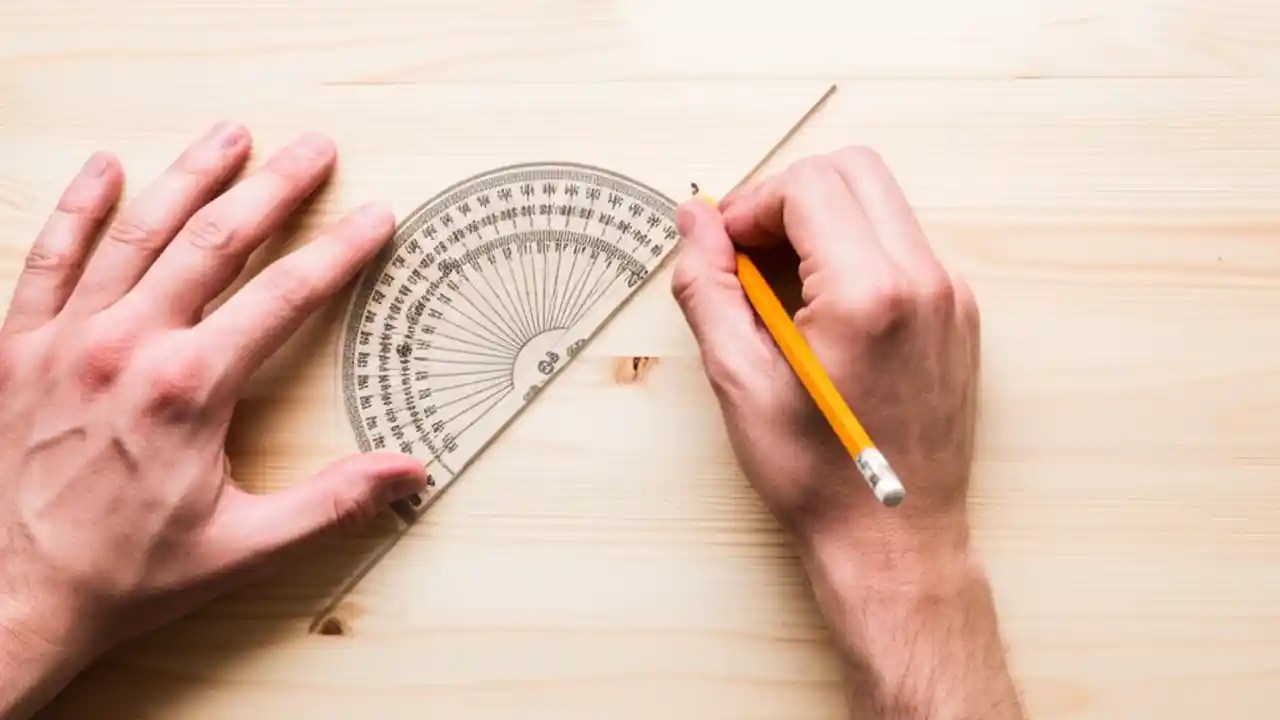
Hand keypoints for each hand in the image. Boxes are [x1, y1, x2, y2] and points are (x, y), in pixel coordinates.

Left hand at [0, 123, 426, 718]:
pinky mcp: (19, 348)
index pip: (284, 296)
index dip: (338, 252)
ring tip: (232, 134)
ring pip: (137, 233)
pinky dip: (77, 209)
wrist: (12, 602)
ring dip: (190, 177)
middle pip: (214, 242)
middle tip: (313, 150)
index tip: (373, 218)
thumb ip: (332, 502)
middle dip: (273, 189)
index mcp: (188, 388)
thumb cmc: (124, 576)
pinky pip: (48, 258)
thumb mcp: (245, 548)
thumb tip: (408, 473)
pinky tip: (104, 170)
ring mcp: (66, 340)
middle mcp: (126, 346)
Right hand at [672, 148, 1021, 718]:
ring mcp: (950, 296)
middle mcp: (924, 282)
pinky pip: (902, 243)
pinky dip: (854, 248)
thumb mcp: (739, 381)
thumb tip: (695, 221)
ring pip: (881, 202)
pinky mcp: (958, 314)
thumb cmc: (818, 478)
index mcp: (871, 295)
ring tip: (780, 282)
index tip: (722, 246)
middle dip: (788, 195)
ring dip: (821, 219)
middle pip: (854, 171)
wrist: (892, 541)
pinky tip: (820, 305)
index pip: (809, 186)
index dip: (751, 204)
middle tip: (748, 251)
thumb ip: (709, 287)